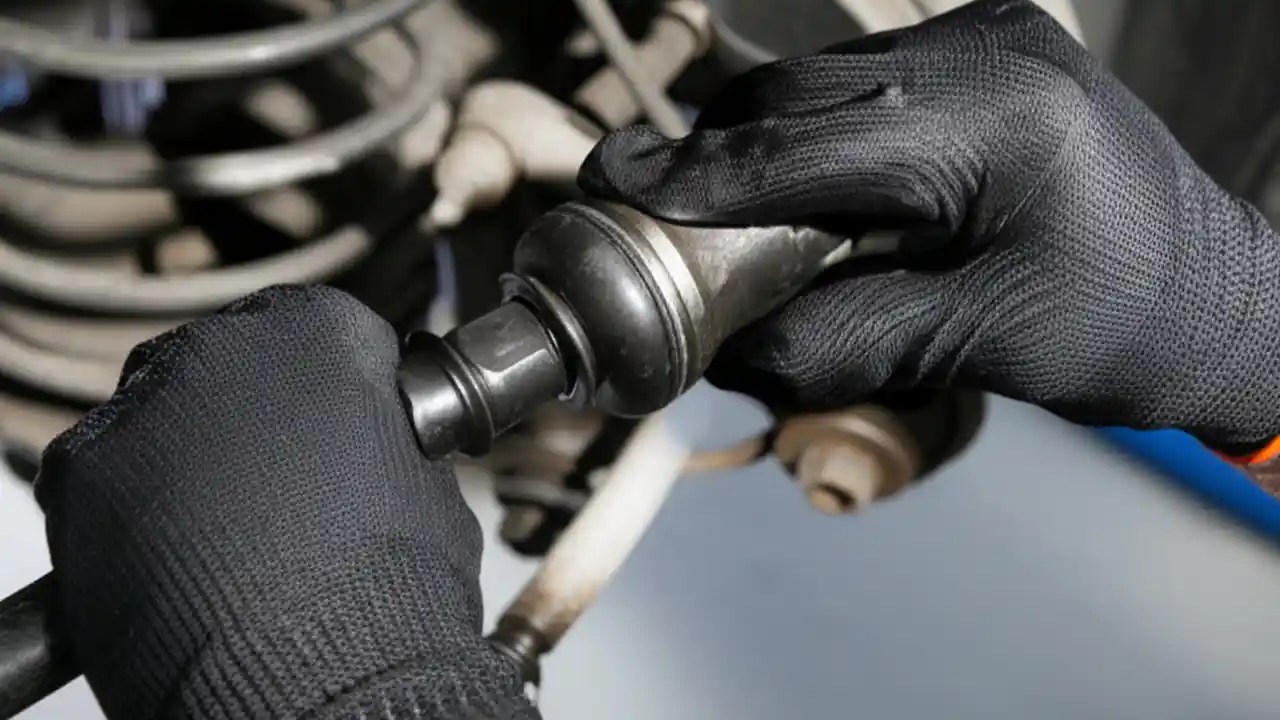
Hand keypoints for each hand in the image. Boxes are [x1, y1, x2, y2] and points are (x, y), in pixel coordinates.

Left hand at [36, 287, 536, 718]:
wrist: (322, 677)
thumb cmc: (390, 589)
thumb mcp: (428, 488)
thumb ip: (388, 443)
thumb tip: (370, 455)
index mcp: (321, 334)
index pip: (325, 331)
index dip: (339, 387)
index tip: (341, 426)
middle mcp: (224, 350)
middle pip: (233, 362)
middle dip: (254, 412)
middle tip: (278, 484)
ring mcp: (144, 408)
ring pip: (163, 412)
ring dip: (190, 454)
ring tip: (225, 530)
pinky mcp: (82, 474)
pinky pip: (104, 472)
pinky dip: (132, 505)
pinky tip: (176, 554)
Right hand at [579, 0, 1279, 447]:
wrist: (1218, 296)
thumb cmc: (1117, 331)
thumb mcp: (968, 349)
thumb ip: (831, 344)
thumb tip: (726, 349)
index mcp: (988, 122)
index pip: (800, 142)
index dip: (694, 175)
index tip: (616, 188)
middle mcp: (984, 50)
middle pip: (792, 95)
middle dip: (716, 163)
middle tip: (662, 222)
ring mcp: (986, 37)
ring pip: (816, 80)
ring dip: (760, 148)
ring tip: (734, 220)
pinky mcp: (984, 49)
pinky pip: (858, 80)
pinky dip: (813, 135)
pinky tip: (811, 191)